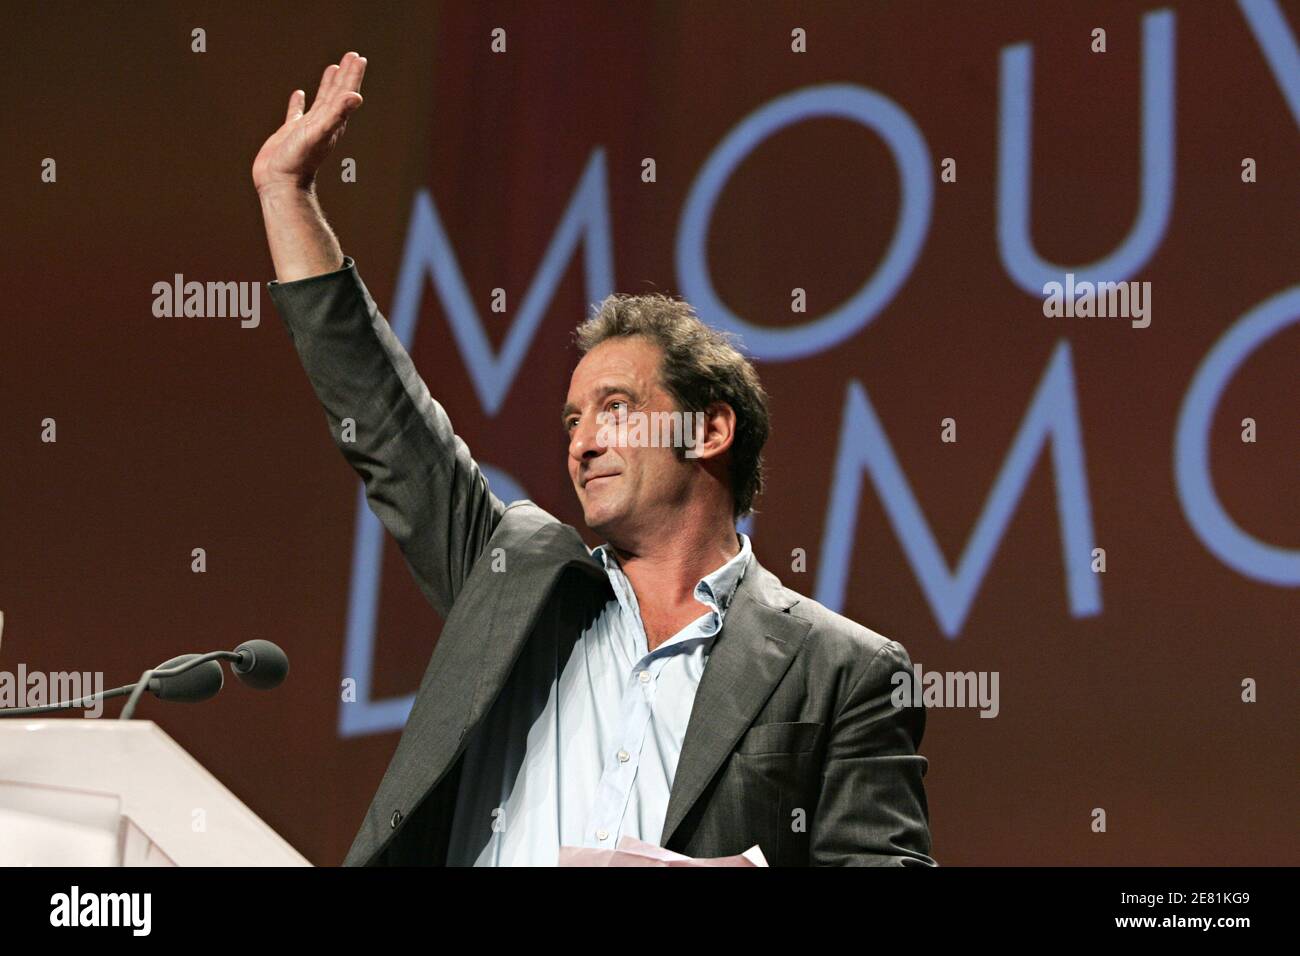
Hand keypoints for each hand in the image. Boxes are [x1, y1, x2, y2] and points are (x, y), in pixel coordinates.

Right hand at [253, 51, 366, 195]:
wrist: (280, 183)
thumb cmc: (299, 160)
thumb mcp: (319, 133)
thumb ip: (337, 115)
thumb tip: (356, 96)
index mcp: (332, 122)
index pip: (346, 93)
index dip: (352, 75)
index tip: (359, 58)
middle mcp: (323, 123)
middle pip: (338, 93)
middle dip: (345, 75)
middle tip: (352, 55)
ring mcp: (307, 128)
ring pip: (321, 100)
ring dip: (328, 84)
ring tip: (333, 68)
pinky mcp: (290, 133)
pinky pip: (297, 113)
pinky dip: (298, 103)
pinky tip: (299, 94)